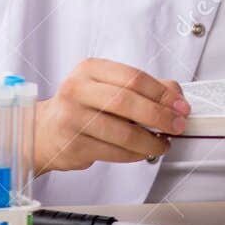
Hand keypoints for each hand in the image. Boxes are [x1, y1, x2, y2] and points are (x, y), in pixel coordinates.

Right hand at [35, 59, 189, 173]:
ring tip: (161, 143)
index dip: (162, 93)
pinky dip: (135, 155)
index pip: (133, 77)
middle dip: (159, 116)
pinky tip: (142, 152)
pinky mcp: (74, 145)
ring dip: (150, 141)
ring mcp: (73, 118)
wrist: (44, 131)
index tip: (180, 105)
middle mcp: (78, 90)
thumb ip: (141, 87)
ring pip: (123, 132)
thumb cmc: (80, 107)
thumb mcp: (106, 87)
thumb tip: (174, 93)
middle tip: (176, 125)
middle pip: (127, 102)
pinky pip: (114, 152)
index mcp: (90, 69)